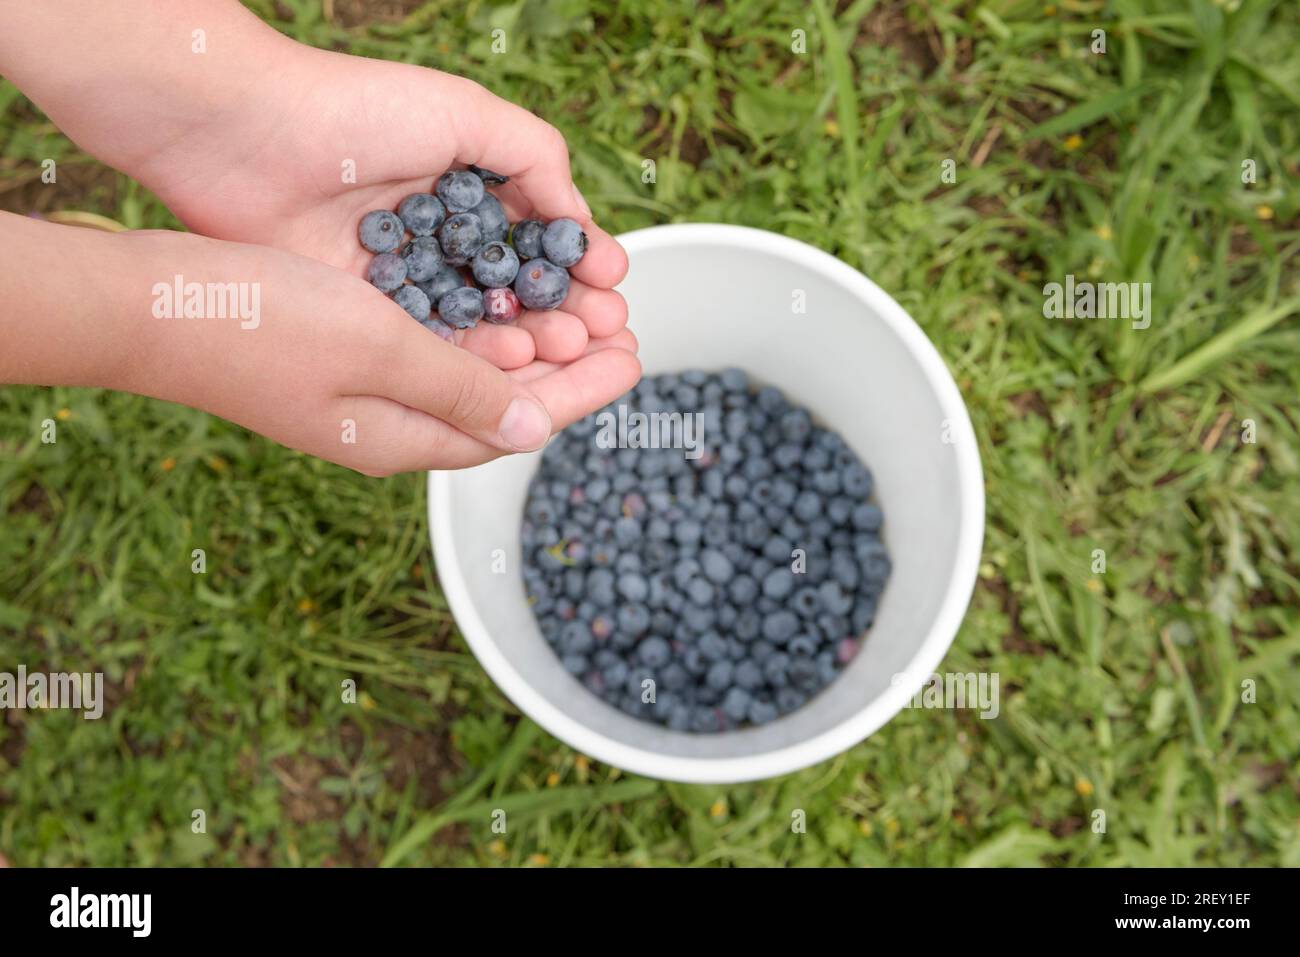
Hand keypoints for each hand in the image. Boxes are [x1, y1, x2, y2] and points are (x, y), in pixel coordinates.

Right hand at [0, 213, 637, 475]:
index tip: (637, 356)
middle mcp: (391, 426)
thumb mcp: (377, 347)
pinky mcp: (346, 360)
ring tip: (580, 309)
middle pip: (504, 403)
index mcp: (403, 437)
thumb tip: (532, 430)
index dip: (583, 390)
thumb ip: (460, 388)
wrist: (153, 305)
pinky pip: (437, 351)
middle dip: (568, 367)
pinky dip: (480, 329)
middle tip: (621, 328)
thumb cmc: (262, 323)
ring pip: (473, 376)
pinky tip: (503, 302)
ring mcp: (366, 395)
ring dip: (530, 345)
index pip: (518, 423)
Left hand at [129, 42, 631, 373]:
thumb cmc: (356, 111)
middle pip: (518, 293)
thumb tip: (585, 228)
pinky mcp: (367, 315)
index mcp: (467, 192)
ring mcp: (404, 283)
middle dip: (570, 314)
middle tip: (610, 333)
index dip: (581, 270)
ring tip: (574, 349)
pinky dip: (475, 354)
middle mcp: (439, 243)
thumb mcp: (465, 114)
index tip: (616, 288)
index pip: (539, 244)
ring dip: (534, 340)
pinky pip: (432, 345)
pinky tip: (514, 361)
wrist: (243, 133)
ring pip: (481, 326)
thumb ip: (537, 160)